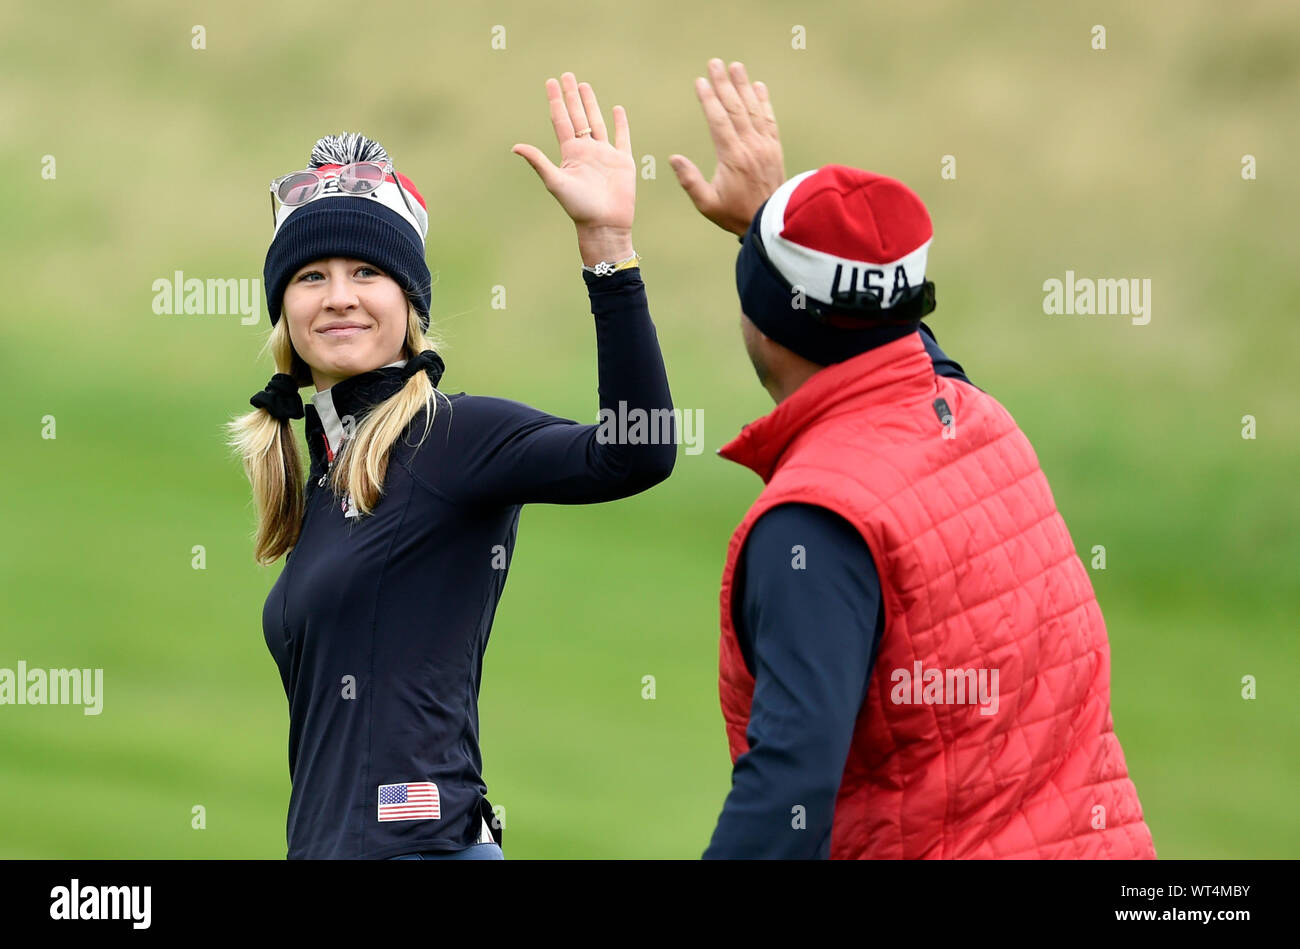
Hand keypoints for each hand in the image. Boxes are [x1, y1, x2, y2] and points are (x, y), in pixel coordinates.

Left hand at [512, 73, 635, 266]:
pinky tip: (616, 109)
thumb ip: (538, 161)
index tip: (551, 82)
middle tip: (567, 75)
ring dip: (591, 104)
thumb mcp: (555, 182)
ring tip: (585, 86)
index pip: (561, 120)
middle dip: (572, 96)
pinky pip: (622, 137)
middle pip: (578, 116)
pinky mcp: (623, 161)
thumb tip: (515, 146)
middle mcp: (587, 150)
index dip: (556, 101)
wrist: (604, 224)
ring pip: (597, 122)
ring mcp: (605, 154)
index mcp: (571, 153)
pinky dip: (621, 123)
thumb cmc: (579, 207)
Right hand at [670, 59, 785, 236]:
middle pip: (735, 108)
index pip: (718, 121)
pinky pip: (769, 120)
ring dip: (743, 86)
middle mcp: (750, 146)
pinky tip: (758, 87)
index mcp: (732, 157)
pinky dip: (764, 102)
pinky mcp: (775, 149)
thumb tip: (673, 158)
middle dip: (724, 84)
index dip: (708, 99)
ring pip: (753, 109)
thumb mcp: (706, 204)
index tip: (700, 81)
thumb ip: (690, 181)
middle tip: (715, 63)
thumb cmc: (735, 214)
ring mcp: (765, 146)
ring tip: (736, 66)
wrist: (770, 222)